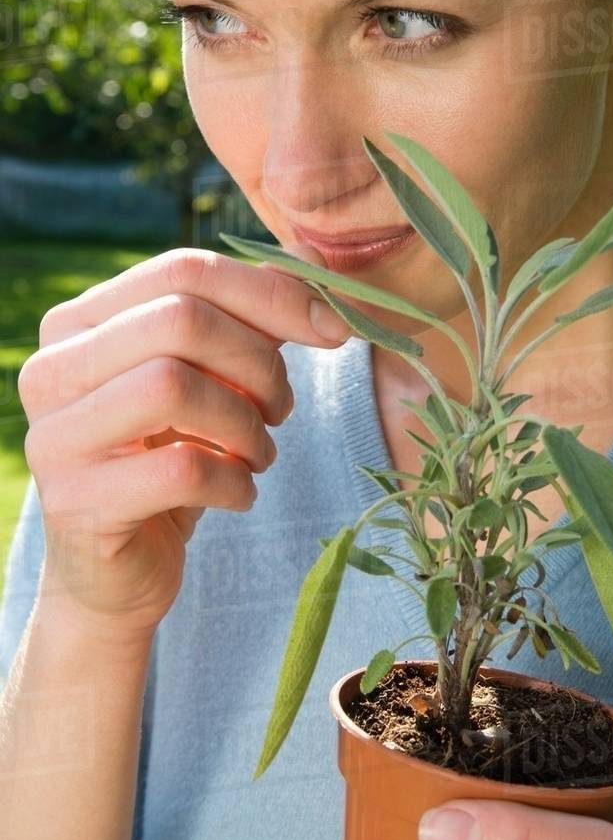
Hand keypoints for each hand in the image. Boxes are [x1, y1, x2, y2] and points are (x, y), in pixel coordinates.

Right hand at [18, 246, 349, 645]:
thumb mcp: (209, 380)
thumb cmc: (170, 458)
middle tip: (282, 408)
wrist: (120, 570)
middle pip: (179, 320)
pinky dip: (233, 482)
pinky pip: (180, 470)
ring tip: (260, 453)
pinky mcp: (77, 503)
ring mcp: (56, 436)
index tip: (332, 330)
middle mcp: (53, 369)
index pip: (182, 271)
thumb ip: (249, 321)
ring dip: (245, 424)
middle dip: (257, 363)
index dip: (270, 294)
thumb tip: (315, 270)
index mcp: (81, 323)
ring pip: (172, 386)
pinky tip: (239, 493)